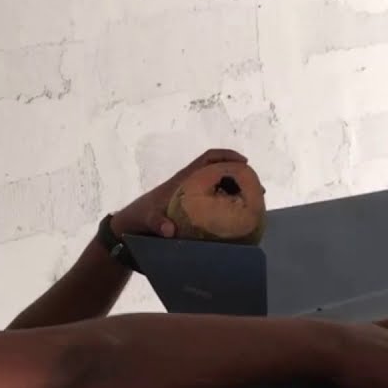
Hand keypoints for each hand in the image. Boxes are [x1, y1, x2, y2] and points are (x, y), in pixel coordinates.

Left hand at [110, 148, 248, 237]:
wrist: (131, 228)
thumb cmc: (139, 217)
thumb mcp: (147, 219)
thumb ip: (157, 223)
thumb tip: (168, 231)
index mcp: (183, 180)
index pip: (207, 159)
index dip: (226, 156)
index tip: (244, 163)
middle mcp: (190, 185)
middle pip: (219, 172)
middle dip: (240, 177)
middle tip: (257, 190)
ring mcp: (193, 197)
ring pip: (219, 188)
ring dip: (236, 192)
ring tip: (253, 205)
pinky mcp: (193, 210)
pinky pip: (215, 203)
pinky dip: (228, 206)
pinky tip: (237, 219)